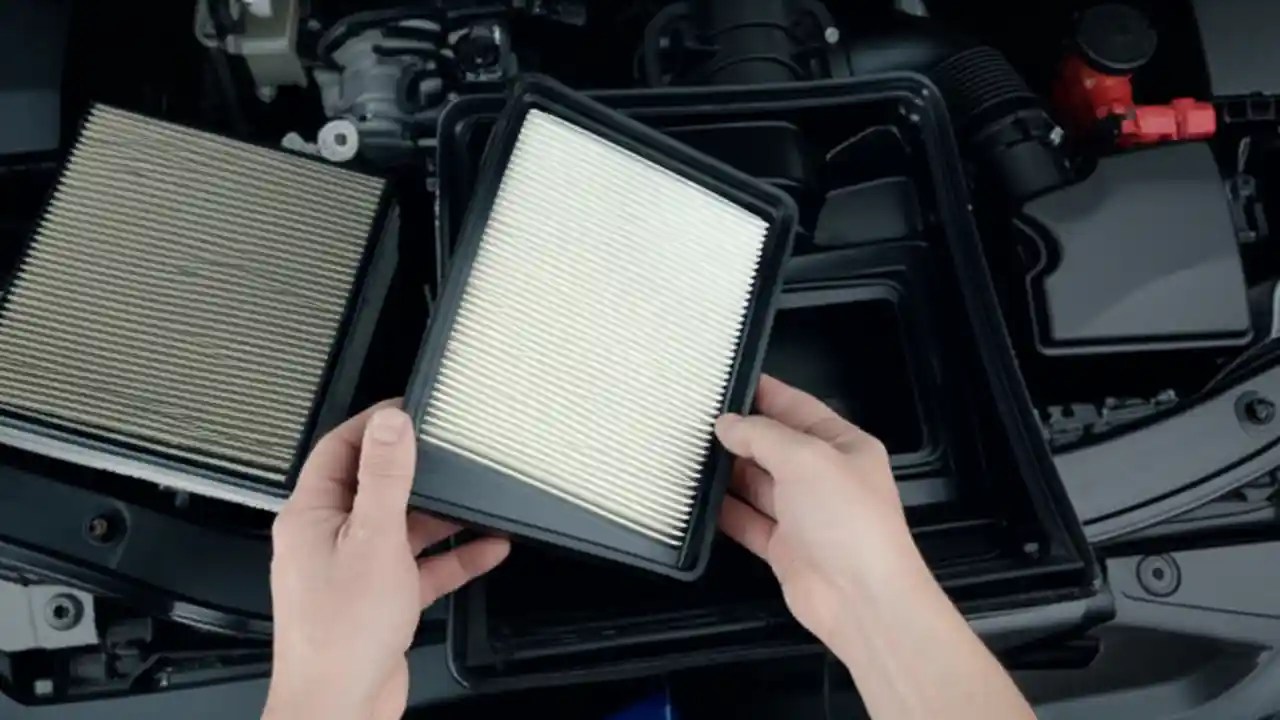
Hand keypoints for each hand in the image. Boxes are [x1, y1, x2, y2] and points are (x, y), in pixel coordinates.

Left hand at [263, 401, 510, 719]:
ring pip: (402, 529)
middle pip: (374, 488)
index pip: (338, 450)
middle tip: (450, 452)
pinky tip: (487, 550)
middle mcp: (328, 540)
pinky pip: (420, 567)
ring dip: (442, 518)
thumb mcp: (374, 540)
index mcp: (310, 516)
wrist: (339, 706)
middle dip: (417, 472)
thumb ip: (386, 478)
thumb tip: (393, 423)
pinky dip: (453, 557)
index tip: (408, 409)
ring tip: (479, 502)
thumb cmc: (339, 634)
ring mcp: (353, 571)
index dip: (373, 426)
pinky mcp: (379, 600)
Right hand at [715, 375, 928, 645]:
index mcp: (843, 445)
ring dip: (726, 471)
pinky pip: (748, 520)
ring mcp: (803, 513)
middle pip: (774, 445)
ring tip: (685, 452)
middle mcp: (824, 476)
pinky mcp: (783, 547)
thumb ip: (762, 436)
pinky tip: (695, 498)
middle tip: (691, 417)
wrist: (862, 598)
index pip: (798, 407)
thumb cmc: (845, 517)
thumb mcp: (806, 459)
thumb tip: (726, 424)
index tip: (724, 379)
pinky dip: (724, 510)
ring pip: (757, 483)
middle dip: (738, 433)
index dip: (763, 392)